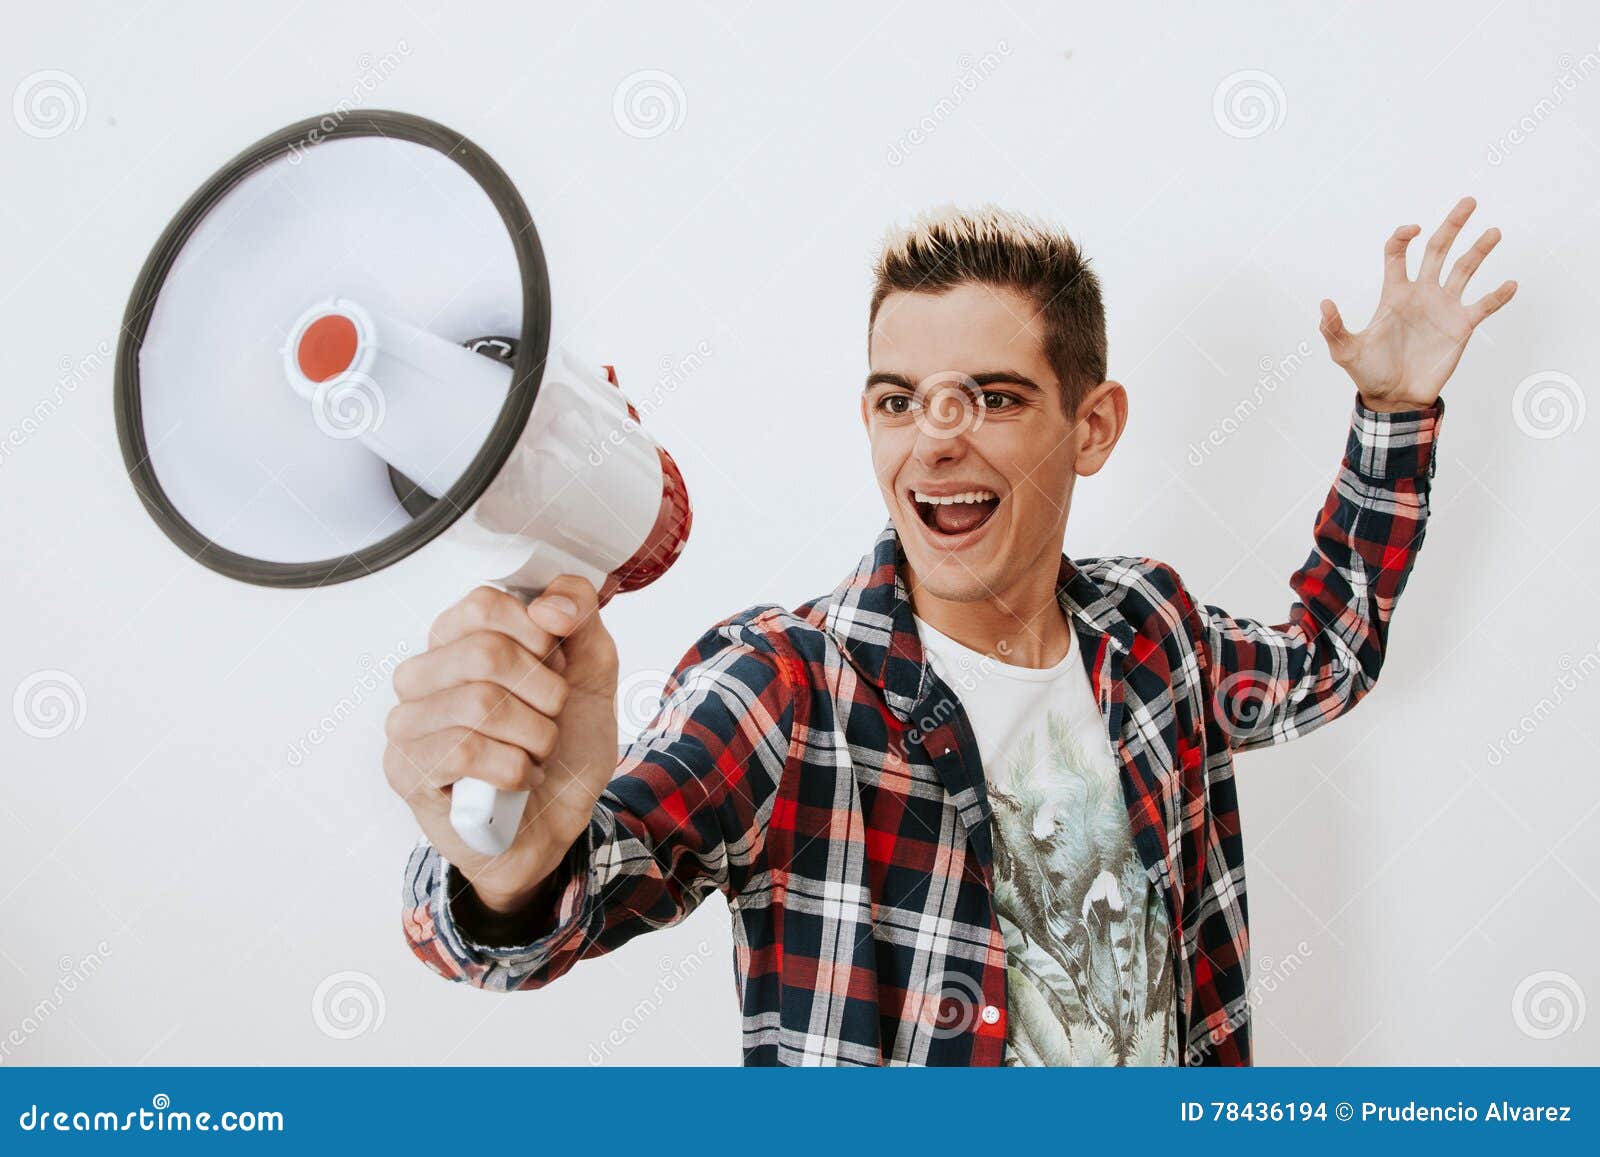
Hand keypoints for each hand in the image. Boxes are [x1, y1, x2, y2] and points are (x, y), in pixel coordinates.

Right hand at [383, 576, 620, 914]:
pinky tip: (519, 779)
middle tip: (550, 719)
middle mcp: (422, 675)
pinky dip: (515, 769)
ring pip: (480, 705)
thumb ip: (580, 619)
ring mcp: (408, 723)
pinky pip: (465, 752)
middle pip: (486, 653)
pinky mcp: (406, 771)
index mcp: (459, 640)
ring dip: (534, 736)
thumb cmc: (564, 748)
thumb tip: (553, 604)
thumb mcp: (591, 674)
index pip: (484, 604)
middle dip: (544, 693)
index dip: (536, 633)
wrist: (558, 826)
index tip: (556, 662)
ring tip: (536, 753)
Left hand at [1319, 195, 1516, 411]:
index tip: (1411, 230)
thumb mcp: (1346, 351)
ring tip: (1494, 231)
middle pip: (1438, 250)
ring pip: (1465, 269)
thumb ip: (1334, 328)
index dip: (1402, 237)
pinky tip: (1510, 283)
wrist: (1395, 397)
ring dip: (1480, 250)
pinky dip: (1498, 295)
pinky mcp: (1462, 326)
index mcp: (1394, 294)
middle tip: (1469, 201)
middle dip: (1452, 225)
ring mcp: (1443, 307)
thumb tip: (1324, 304)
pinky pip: (1484, 305)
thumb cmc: (1369, 373)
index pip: (1397, 253)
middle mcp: (1421, 294)